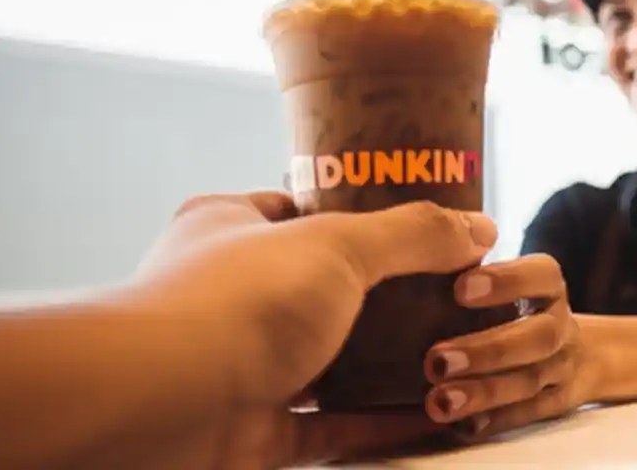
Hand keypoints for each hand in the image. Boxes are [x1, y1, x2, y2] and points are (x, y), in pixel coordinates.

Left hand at [127, 193, 496, 467]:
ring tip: (453, 353)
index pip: (302, 208)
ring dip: (385, 364)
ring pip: (327, 362)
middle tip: (449, 293)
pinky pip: (330, 426)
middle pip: (323, 289)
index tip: (418, 224)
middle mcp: (233, 293)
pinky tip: (431, 414)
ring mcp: (241, 363)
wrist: (157, 404)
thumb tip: (479, 227)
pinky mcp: (253, 428)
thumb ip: (411, 234)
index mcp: (232, 227)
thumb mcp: (338, 245)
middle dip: (384, 296)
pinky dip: (378, 422)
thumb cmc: (234, 303)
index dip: (361, 212)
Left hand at [421, 254, 596, 438]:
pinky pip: (529, 415)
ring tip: (439, 399)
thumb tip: (445, 233)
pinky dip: (496, 420)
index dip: (507, 281)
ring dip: (485, 391)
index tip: (460, 289)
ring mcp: (560, 368)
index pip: (543, 275)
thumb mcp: (488, 277)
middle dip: (489, 350)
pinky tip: (461, 425)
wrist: (564, 354)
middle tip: (436, 359)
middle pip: (539, 337)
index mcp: (546, 288)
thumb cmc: (502, 306)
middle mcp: (560, 326)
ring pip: (530, 381)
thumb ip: (465, 259)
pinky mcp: (553, 404)